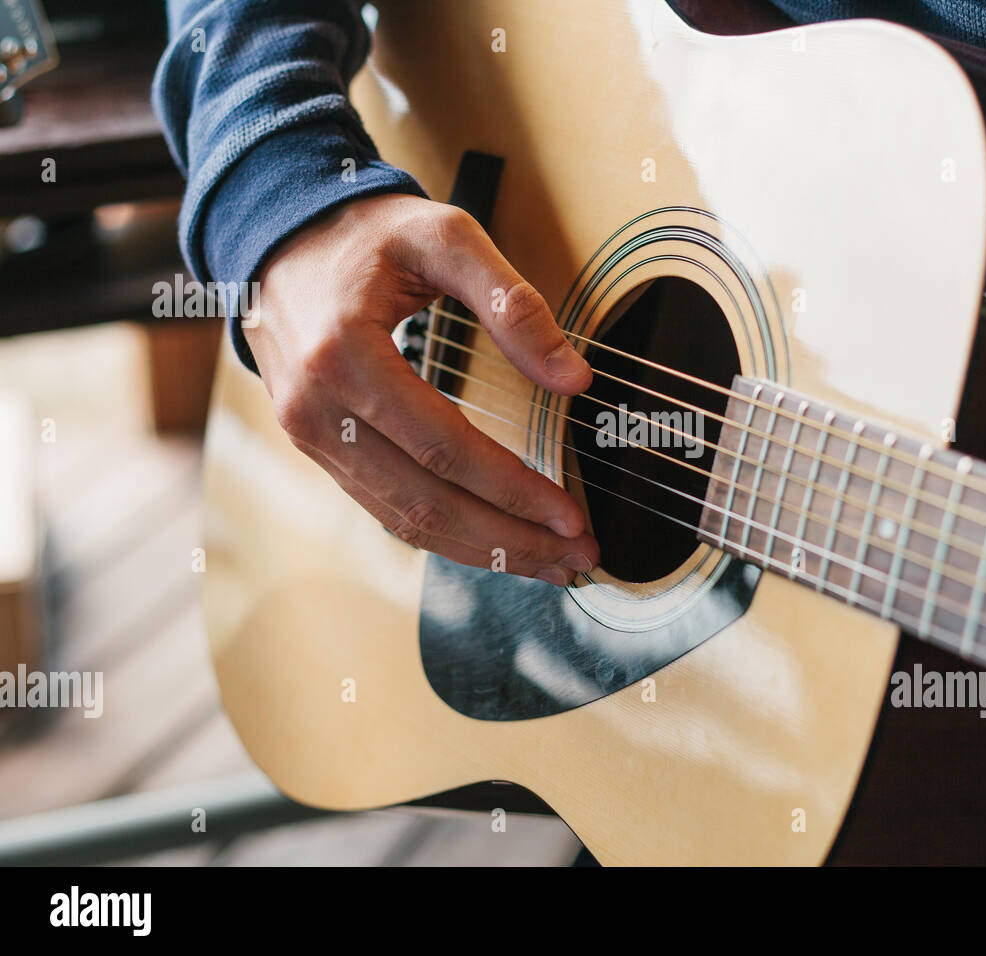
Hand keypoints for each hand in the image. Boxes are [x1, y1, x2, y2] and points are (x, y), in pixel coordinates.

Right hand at [243, 193, 598, 584]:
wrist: (280, 233)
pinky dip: (444, 532)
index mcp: (344, 356)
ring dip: (481, 549)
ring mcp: (310, 435)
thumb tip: (576, 378)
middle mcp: (317, 409)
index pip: (444, 447)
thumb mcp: (446, 237)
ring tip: (547, 562)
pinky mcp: (318, 446)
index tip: (571, 516)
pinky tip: (492, 540)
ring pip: (403, 518)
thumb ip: (514, 303)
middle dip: (508, 540)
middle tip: (574, 557)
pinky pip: (384, 506)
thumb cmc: (368, 232)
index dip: (513, 490)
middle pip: (425, 501)